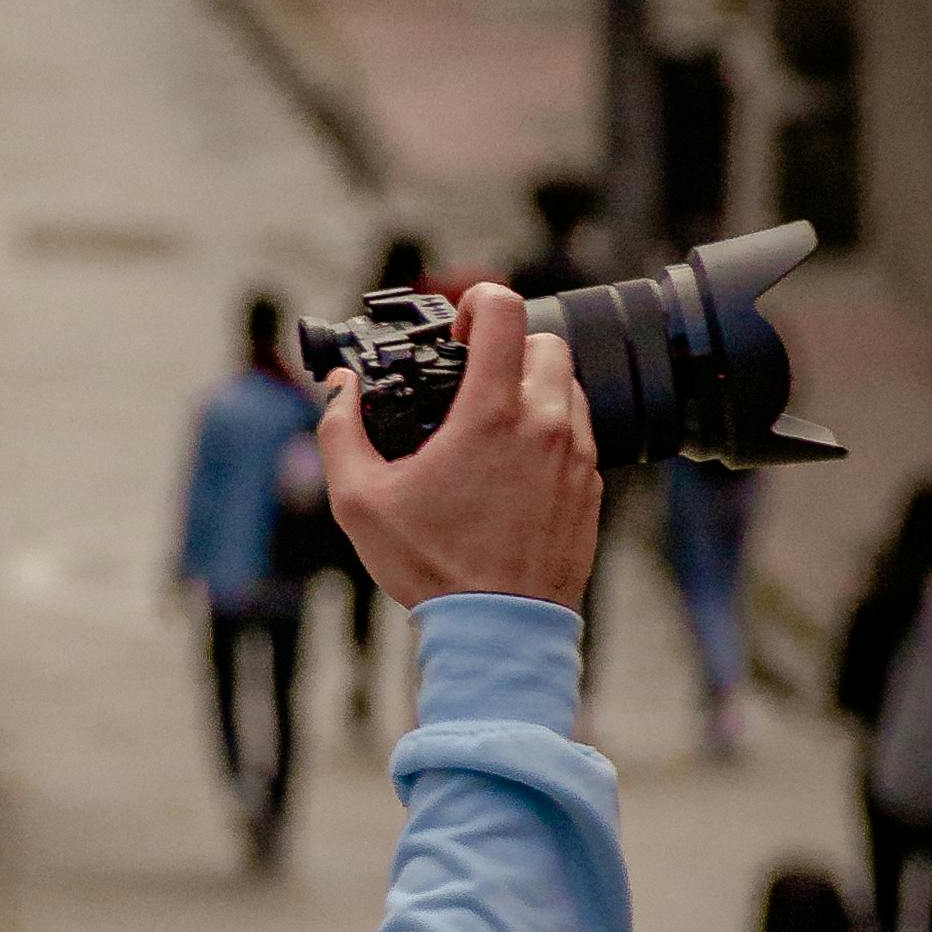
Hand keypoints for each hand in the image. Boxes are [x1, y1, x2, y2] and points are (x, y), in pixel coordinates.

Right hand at [317, 281, 598, 612]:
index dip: (476, 301)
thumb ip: (341, 432)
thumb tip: (339, 390)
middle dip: (507, 348)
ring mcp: (576, 456)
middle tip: (472, 380)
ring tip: (493, 425)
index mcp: (491, 415)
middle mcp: (545, 424)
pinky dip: (550, 432)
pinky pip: (579, 434)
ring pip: (568, 385)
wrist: (499, 630)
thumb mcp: (360, 501)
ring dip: (532, 388)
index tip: (457, 327)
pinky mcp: (592, 487)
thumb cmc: (432, 569)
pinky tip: (515, 467)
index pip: (502, 311)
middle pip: (543, 341)